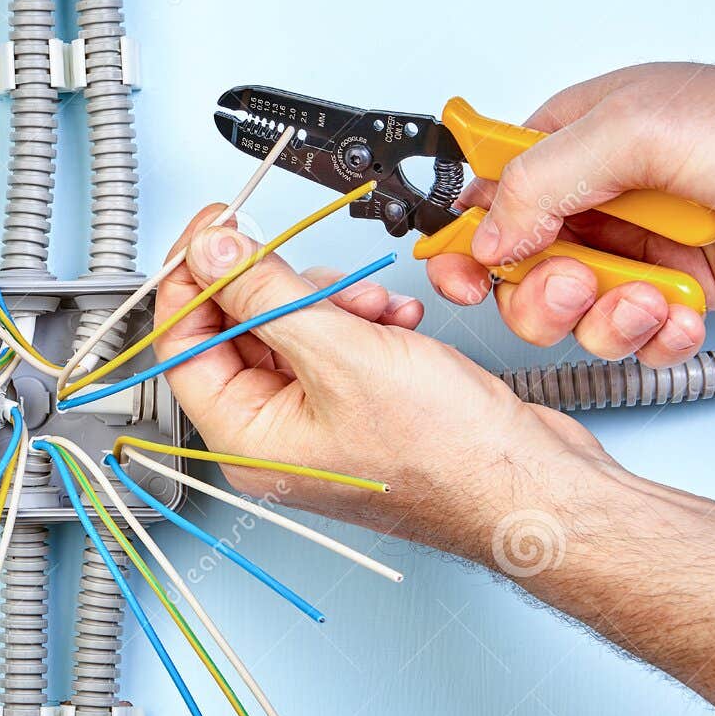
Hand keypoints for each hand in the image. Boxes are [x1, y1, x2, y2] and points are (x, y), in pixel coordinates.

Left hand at [156, 205, 611, 558]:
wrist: (531, 488)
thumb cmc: (450, 457)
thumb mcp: (342, 353)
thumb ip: (266, 295)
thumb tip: (211, 253)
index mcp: (246, 440)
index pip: (184, 345)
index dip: (193, 279)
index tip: (213, 227)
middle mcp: (273, 437)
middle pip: (239, 331)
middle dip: (281, 288)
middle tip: (311, 266)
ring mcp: (317, 423)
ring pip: (294, 329)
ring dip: (333, 300)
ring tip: (373, 306)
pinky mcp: (360, 407)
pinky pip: (338, 344)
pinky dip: (364, 321)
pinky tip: (397, 322)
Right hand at [426, 62, 714, 366]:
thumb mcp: (635, 130)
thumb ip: (544, 181)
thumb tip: (484, 239)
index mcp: (570, 142)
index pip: (486, 197)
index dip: (464, 243)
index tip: (463, 277)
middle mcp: (596, 200)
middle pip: (518, 273)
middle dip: (542, 294)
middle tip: (579, 283)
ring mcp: (636, 250)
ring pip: (573, 317)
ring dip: (605, 321)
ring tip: (649, 299)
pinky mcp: (677, 293)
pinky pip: (635, 339)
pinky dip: (655, 339)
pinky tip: (682, 315)